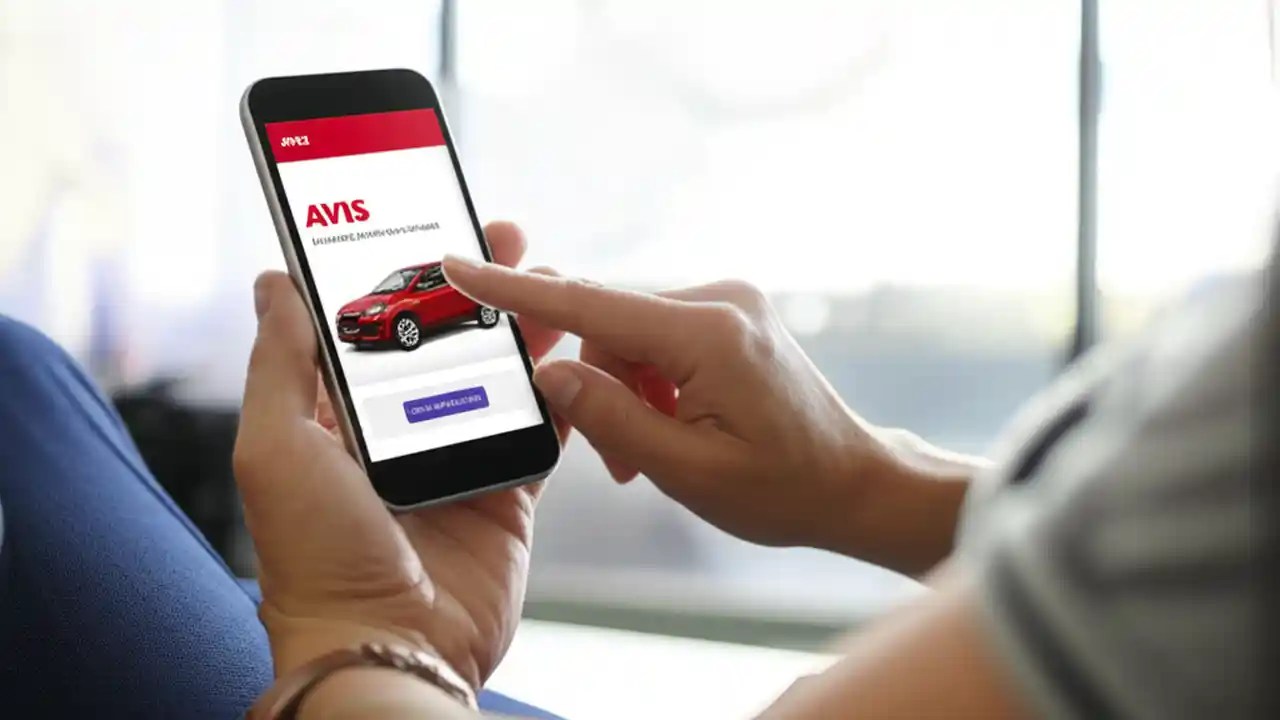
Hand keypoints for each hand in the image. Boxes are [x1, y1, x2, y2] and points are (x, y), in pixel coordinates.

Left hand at [233, 222, 566, 689]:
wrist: (390, 645)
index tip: (431, 222)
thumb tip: (276, 282)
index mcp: (338, 420)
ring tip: (550, 278)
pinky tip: (577, 348)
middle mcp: (400, 435)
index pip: (374, 328)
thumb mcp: (277, 446)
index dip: (403, 274)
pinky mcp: (507, 492)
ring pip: (500, 375)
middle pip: (447, 342)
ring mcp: (458, 461)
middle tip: (508, 236)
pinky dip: (562, 391)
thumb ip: (283, 361)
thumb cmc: (316, 555)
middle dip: (479, 287)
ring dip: (526, 326)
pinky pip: (542, 429)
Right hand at [441, 259, 978, 574]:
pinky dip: (647, 382)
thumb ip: (612, 418)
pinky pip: (658, 337)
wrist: (854, 481)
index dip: (518, 292)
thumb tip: (550, 375)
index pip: (591, 304)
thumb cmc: (783, 487)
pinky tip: (668, 425)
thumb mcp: (688, 471)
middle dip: (595, 386)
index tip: (461, 266)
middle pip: (608, 326)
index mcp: (709, 335)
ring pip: (629, 335)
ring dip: (624, 392)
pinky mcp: (728, 315)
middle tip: (617, 459)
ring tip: (650, 454)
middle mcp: (719, 300)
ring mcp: (727, 302)